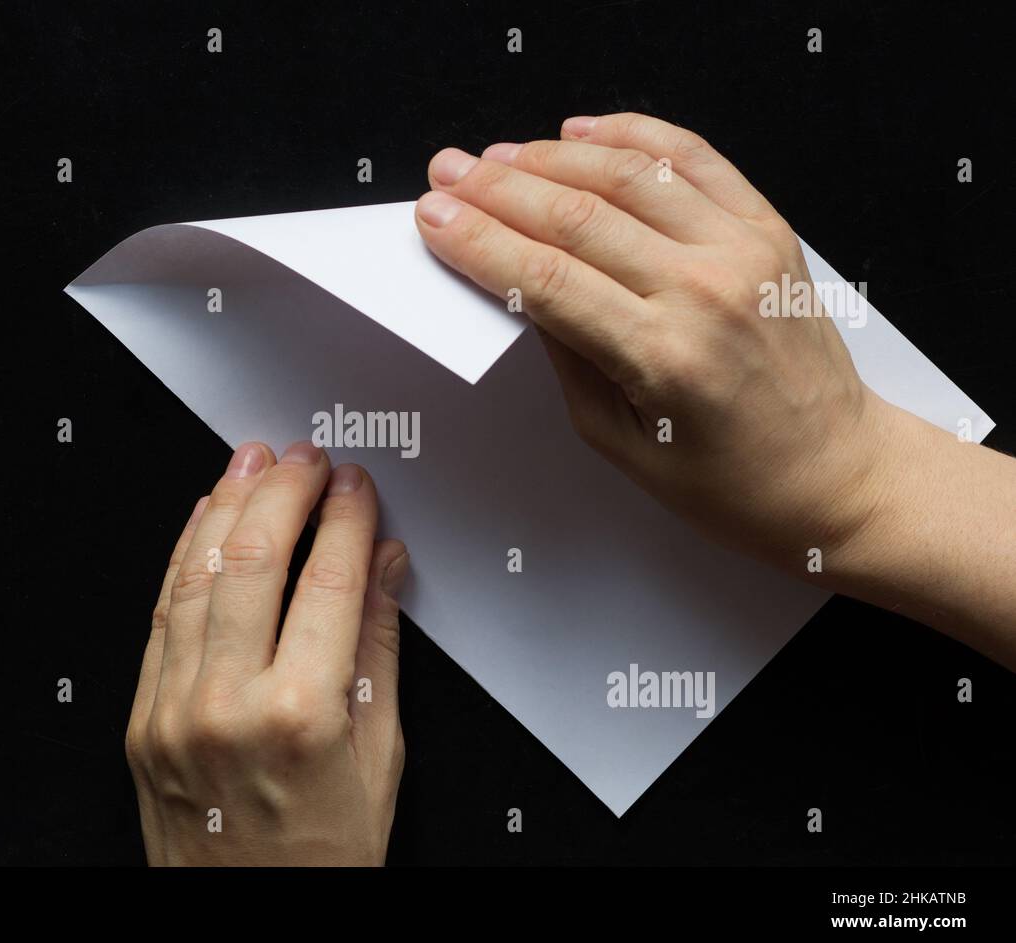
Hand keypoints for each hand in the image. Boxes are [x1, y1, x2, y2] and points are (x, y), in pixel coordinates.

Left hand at [125, 441, 407, 865]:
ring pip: (197, 575)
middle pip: (255, 559)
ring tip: (252, 463)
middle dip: (284, 491)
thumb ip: (378, 651)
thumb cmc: (322, 857)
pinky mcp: (142, 719)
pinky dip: (183, 558)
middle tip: (307, 459)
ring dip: (226, 506)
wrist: (246, 919)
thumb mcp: (380, 758)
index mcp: (303, 716)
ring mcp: (174, 710)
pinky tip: (204, 522)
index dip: (347, 520)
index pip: (329, 582)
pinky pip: (161, 616)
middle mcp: (229, 705)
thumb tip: (384, 568)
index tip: (357, 488)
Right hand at [413, 112, 900, 572]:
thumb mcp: (618, 440)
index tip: (434, 218)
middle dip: (496, 190)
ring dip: (549, 158)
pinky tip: (583, 132)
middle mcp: (706, 291)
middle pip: (575, 216)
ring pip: (627, 174)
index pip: (543, 277)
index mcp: (663, 357)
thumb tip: (518, 288)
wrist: (835, 473)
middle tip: (448, 174)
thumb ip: (565, 357)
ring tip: (498, 156)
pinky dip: (632, 135)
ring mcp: (743, 251)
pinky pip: (693, 158)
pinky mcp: (767, 230)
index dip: (478, 241)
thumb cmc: (733, 482)